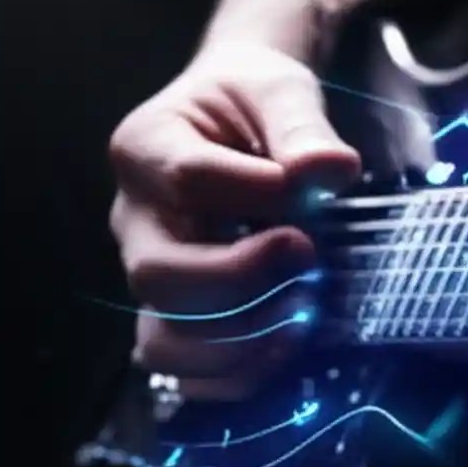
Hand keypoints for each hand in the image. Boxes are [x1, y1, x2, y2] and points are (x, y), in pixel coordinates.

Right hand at [108, 42, 358, 398]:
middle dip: (242, 279)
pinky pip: (187, 372)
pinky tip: (286, 345)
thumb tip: (332, 169)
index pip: (188, 181)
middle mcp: (135, 219)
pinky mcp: (178, 315)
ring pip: (164, 339)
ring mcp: (152, 274)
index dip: (256, 194)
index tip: (310, 194)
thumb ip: (303, 128)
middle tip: (307, 254)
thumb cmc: (254, 101)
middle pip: (159, 275)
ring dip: (241, 341)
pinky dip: (237, 374)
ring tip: (302, 310)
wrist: (240, 118)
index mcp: (147, 149)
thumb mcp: (281, 92)